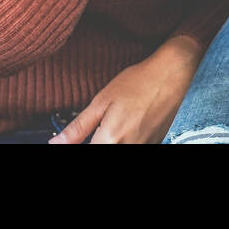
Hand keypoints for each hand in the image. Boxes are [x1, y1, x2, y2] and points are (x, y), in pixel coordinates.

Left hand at [50, 35, 200, 143]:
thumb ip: (78, 127)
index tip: (71, 140)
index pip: (88, 152)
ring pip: (118, 151)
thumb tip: (55, 143)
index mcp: (111, 139)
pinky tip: (123, 128)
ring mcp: (145, 148)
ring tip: (107, 127)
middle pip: (102, 151)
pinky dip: (124, 140)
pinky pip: (133, 148)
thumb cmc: (136, 83)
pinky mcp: (156, 145)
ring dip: (107, 141)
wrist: (172, 76)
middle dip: (94, 142)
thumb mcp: (101, 102)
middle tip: (93, 130)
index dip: (75, 146)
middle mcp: (130, 149)